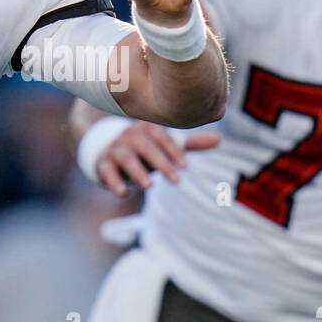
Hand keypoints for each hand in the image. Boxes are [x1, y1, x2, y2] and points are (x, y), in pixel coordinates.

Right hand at [96, 121, 219, 196]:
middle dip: (161, 163)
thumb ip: (189, 144)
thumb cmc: (143, 148)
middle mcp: (129, 134)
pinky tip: (124, 193)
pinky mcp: (102, 163)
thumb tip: (220, 139)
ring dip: (137, 172)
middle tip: (176, 181)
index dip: (173, 150)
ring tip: (150, 187)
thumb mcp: (165, 146)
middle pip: (145, 146)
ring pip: (125, 157)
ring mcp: (114, 148)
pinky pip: (107, 171)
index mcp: (147, 127)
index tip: (185, 166)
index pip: (161, 135)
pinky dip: (114, 181)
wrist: (106, 148)